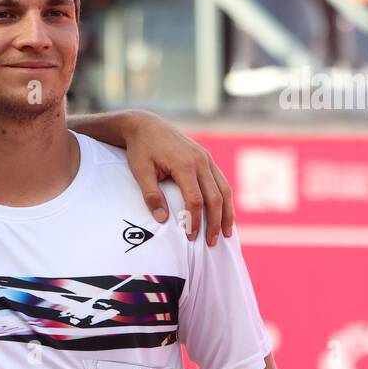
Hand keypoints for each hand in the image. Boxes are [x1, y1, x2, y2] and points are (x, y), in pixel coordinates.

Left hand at [120, 110, 233, 244]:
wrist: (146, 125)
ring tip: (225, 234)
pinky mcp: (207, 159)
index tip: (190, 237)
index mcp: (185, 164)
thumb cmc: (141, 149)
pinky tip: (224, 214)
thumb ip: (151, 195)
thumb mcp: (140, 171)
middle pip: (215, 198)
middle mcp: (201, 161)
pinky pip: (221, 182)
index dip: (195, 220)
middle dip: (215, 223)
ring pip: (224, 190)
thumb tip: (162, 219)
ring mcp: (206, 159)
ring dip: (226, 214)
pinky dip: (225, 200)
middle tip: (211, 243)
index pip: (196, 199)